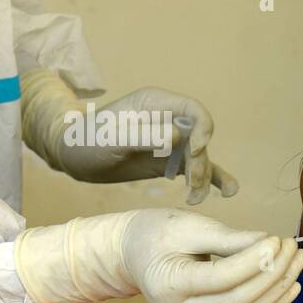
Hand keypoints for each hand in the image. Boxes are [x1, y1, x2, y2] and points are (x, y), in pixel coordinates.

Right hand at [14, 209, 302, 302]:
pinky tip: (287, 288)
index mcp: (168, 284)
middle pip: (239, 301)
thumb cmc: (155, 233)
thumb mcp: (188, 226)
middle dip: (273, 275)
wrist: (129, 256)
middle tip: (294, 249)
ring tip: (297, 266)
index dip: (256, 261)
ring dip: (278, 293)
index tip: (278, 240)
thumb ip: (230, 238)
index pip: (222, 277)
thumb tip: (271, 244)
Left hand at [20, 70, 238, 205]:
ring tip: (195, 198)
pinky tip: (227, 190)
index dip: (203, 128)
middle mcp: (168, 120)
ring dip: (203, 177)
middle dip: (200, 162)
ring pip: (200, 157)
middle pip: (200, 138)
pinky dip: (209, 179)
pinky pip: (194, 169)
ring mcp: (170, 142)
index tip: (196, 151)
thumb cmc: (88, 141)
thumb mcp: (112, 138)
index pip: (193, 110)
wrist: (74, 156)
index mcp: (156, 103)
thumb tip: (178, 136)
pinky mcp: (167, 162)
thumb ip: (144, 135)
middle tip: (190, 186)